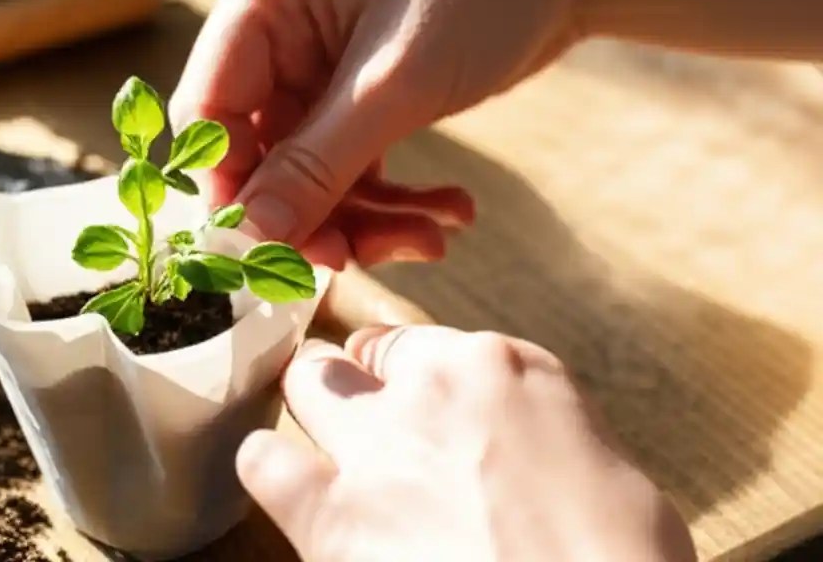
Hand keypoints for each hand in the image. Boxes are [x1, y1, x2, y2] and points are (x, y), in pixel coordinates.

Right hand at [169, 0, 593, 268]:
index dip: (231, 189)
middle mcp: (278, 23)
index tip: (271, 252)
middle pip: (260, 149)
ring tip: (432, 239)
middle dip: (312, 212)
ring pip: (310, 165)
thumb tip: (251, 235)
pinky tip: (449, 212)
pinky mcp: (360, 81)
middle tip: (355, 260)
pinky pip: (352, 156)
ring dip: (363, 213)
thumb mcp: (397, 83)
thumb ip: (316, 165)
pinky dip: (392, 193)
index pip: (209, 111)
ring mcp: (319, 54)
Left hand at [236, 326, 696, 561]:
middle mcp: (436, 389)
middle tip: (372, 412)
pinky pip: (267, 463)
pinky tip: (282, 480)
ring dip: (313, 401)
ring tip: (320, 431)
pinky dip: (268, 466)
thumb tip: (512, 454)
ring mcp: (378, 446)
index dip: (425, 380)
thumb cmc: (622, 561)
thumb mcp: (602, 469)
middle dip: (364, 376)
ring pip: (310, 383)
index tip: (429, 405)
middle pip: (370, 353)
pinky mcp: (336, 516)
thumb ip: (534, 436)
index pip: (437, 348)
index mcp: (508, 370)